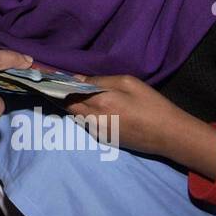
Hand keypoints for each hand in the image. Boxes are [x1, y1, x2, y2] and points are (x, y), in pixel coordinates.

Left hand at [65, 74, 215, 174]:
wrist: (168, 135)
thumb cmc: (152, 105)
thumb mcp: (129, 83)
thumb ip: (101, 80)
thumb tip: (77, 78)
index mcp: (100, 102)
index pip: (68, 92)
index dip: (57, 84)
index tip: (46, 76)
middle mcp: (93, 119)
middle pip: (67, 105)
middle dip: (62, 94)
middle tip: (58, 83)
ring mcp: (97, 132)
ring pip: (76, 115)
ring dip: (73, 104)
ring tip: (73, 92)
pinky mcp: (103, 139)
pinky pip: (87, 123)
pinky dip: (85, 113)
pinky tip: (94, 106)